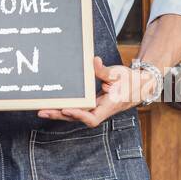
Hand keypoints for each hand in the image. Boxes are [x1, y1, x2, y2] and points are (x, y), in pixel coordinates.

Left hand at [37, 56, 155, 125]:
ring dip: (59, 112)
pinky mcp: (92, 104)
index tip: (66, 109)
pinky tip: (52, 104)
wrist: (139, 86)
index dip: (78, 115)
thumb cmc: (130, 81)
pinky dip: (64, 107)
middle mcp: (100, 110)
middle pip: (78, 118)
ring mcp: (96, 108)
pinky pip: (77, 108)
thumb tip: (94, 61)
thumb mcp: (119, 73)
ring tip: (42, 109)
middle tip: (43, 110)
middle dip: (60, 115)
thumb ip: (104, 70)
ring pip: (75, 115)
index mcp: (109, 106)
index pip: (92, 117)